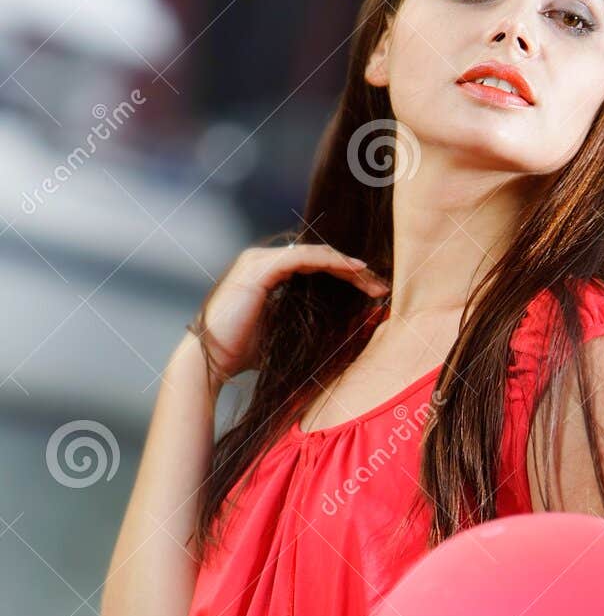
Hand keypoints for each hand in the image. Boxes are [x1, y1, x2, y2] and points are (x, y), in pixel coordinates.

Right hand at [191, 243, 389, 385]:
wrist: (209, 362)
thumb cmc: (243, 355)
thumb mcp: (285, 337)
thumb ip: (306, 328)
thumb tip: (342, 339)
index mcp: (268, 274)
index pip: (315, 267)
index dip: (346, 277)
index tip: (374, 293)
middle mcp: (262, 261)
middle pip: (318, 257)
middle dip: (352, 271)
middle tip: (382, 286)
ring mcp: (258, 261)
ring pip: (314, 254)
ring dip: (346, 265)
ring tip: (373, 280)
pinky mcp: (258, 268)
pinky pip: (301, 257)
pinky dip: (329, 261)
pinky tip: (352, 269)